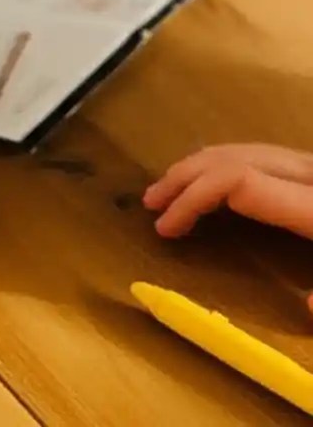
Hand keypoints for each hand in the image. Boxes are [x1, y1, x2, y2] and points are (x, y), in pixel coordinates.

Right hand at [144, 144, 312, 239]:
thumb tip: (300, 297)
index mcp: (312, 205)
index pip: (235, 180)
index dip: (190, 198)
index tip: (164, 228)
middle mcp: (307, 173)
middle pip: (231, 159)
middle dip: (182, 179)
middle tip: (150, 205)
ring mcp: (310, 164)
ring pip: (243, 150)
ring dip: (197, 168)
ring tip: (168, 190)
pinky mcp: (312, 168)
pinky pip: (258, 154)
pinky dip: (223, 163)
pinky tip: (211, 181)